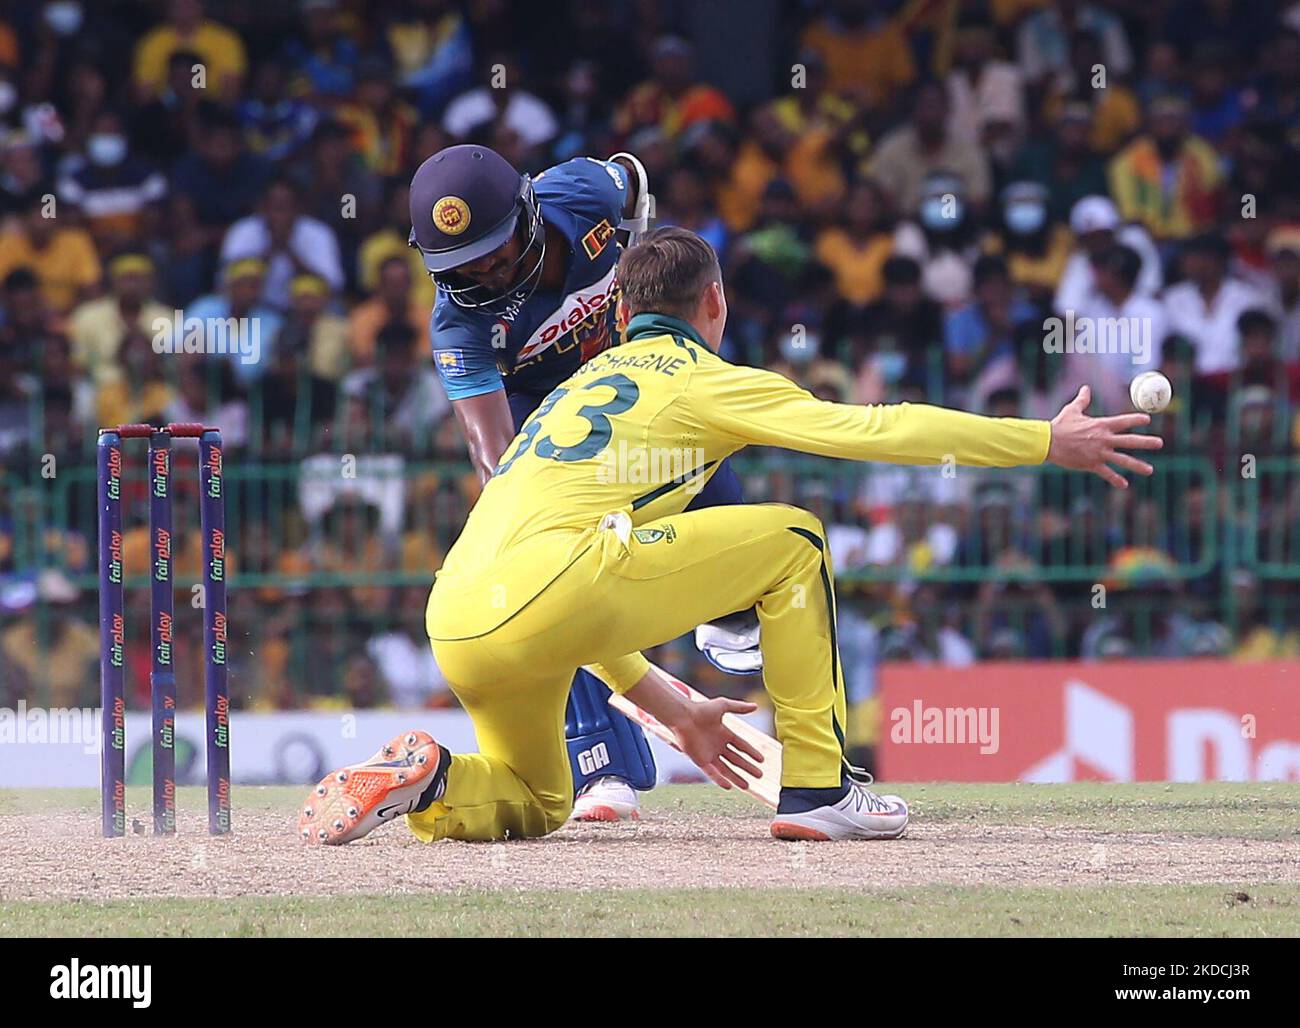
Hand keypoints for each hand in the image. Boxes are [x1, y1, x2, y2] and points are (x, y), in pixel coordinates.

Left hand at [667, 698, 764, 790]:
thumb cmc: (701, 709)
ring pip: (725, 769)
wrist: (683, 717)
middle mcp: (717, 745)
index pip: (741, 745)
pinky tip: (729, 786)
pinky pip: (711, 773)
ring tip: (747, 786)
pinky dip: (719, 779)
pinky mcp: (700, 760)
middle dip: (747, 767)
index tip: (762, 760)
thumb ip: (739, 707)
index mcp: (724, 733)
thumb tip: (755, 706)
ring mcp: (709, 754)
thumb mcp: (723, 706)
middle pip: (735, 759)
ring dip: (736, 777)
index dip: (751, 752)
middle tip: (759, 775)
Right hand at [1046, 385, 1162, 487]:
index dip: (1136, 420)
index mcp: (1101, 425)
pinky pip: (1106, 473)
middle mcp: (1104, 439)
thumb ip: (1082, 400)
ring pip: (1122, 460)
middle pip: (1130, 441)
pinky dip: (1115, 479)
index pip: (1123, 421)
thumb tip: (1086, 388)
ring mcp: (1099, 453)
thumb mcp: (1072, 410)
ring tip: (1150, 470)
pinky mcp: (1091, 464)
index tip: (1147, 420)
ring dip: (1138, 465)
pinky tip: (1124, 485)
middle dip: (1146, 442)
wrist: (1048, 442)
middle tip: (1160, 443)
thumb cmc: (1060, 425)